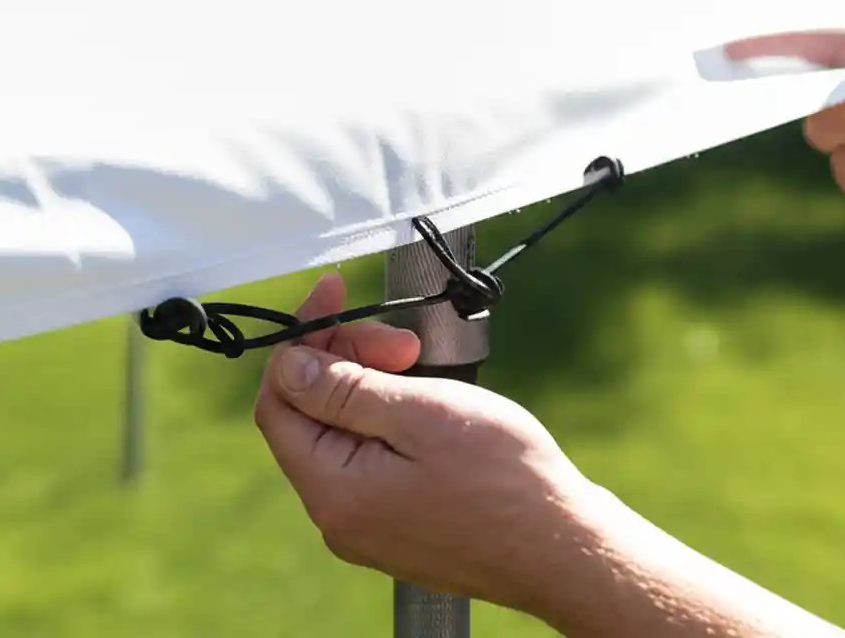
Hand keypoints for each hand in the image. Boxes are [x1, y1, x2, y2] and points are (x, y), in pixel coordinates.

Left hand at [252, 273, 597, 614]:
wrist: (564, 549)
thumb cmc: (506, 480)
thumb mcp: (420, 413)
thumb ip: (343, 390)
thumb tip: (288, 366)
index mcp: (333, 490)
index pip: (279, 401)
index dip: (301, 341)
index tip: (334, 294)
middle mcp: (339, 518)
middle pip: (310, 416)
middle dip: (347, 360)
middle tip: (405, 342)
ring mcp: (369, 528)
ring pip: (343, 436)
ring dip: (373, 388)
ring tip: (424, 369)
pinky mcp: (398, 528)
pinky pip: (372, 462)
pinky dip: (390, 422)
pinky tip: (430, 408)